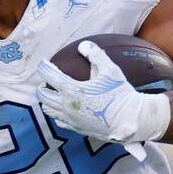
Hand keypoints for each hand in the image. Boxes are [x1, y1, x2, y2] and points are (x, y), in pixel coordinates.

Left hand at [37, 40, 169, 162]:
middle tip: (46, 80)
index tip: (44, 63)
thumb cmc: (121, 94)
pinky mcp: (76, 128)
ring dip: (47, 100)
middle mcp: (67, 106)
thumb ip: (96, 55)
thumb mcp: (110, 70)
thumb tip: (83, 45)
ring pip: (48, 110)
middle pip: (43, 95)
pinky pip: (59, 121)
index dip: (44, 67)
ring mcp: (71, 119)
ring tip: (53, 94)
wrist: (130, 120)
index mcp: (72, 90)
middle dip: (42, 86)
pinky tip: (64, 108)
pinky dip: (57, 113)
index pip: (49, 76)